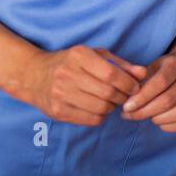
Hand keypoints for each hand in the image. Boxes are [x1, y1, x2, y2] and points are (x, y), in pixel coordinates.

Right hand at [21, 46, 145, 125]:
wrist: (33, 75)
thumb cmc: (71, 63)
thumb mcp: (94, 55)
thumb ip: (120, 64)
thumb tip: (143, 73)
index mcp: (79, 56)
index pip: (111, 74)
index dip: (128, 83)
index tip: (134, 87)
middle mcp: (68, 74)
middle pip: (107, 92)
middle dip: (123, 96)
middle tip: (125, 96)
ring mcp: (60, 94)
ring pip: (100, 108)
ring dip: (112, 107)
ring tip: (111, 101)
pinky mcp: (57, 111)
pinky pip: (90, 119)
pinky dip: (101, 116)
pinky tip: (98, 108)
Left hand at [121, 51, 175, 132]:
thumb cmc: (162, 70)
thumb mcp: (151, 66)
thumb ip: (138, 79)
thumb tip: (126, 95)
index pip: (160, 82)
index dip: (142, 97)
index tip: (126, 106)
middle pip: (167, 100)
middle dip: (144, 111)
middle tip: (128, 115)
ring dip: (157, 118)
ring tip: (145, 115)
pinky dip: (167, 125)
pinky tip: (157, 119)